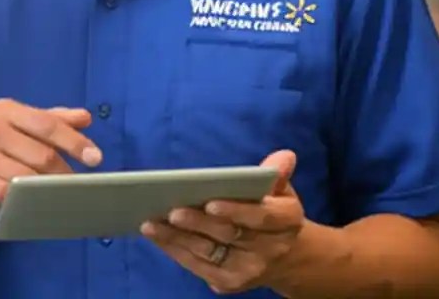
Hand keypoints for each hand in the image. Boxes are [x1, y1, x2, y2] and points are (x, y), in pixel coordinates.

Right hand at [0, 98, 102, 220]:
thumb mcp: (18, 131)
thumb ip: (51, 121)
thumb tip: (85, 117)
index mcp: (5, 110)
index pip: (47, 124)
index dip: (74, 141)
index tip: (96, 159)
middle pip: (41, 154)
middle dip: (64, 173)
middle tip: (77, 187)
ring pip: (27, 176)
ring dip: (48, 190)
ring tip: (61, 198)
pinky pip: (7, 193)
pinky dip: (25, 201)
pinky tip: (35, 206)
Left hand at [142, 150, 304, 294]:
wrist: (285, 256)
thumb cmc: (273, 211)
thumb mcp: (280, 190)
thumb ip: (275, 174)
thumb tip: (284, 157)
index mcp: (287, 221)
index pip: (261, 216)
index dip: (236, 210)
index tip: (210, 202)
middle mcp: (272, 250)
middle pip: (229, 235)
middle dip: (198, 223)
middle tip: (171, 210)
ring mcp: (249, 270)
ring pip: (208, 252)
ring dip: (177, 238)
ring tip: (151, 223)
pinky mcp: (229, 282)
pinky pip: (198, 265)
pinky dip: (174, 250)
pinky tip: (156, 235)